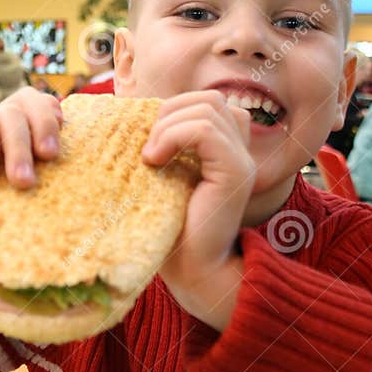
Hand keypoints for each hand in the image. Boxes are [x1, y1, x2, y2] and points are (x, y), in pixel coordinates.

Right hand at [0, 86, 62, 266]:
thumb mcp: (29, 199)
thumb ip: (48, 175)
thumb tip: (90, 164)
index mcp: (21, 137)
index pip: (44, 106)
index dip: (55, 118)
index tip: (59, 149)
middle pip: (29, 100)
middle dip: (44, 126)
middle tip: (50, 157)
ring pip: (7, 113)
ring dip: (19, 147)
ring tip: (22, 183)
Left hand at [142, 91, 254, 330]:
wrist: (192, 271)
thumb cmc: (170, 229)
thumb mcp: (162, 177)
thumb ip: (163, 145)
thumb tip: (129, 110)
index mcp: (226, 150)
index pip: (206, 102)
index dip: (172, 111)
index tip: (147, 141)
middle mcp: (240, 151)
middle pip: (209, 100)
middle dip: (169, 112)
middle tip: (147, 149)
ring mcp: (242, 160)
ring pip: (207, 108)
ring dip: (167, 125)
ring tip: (149, 157)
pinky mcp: (235, 173)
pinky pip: (205, 130)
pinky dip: (173, 136)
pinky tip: (154, 161)